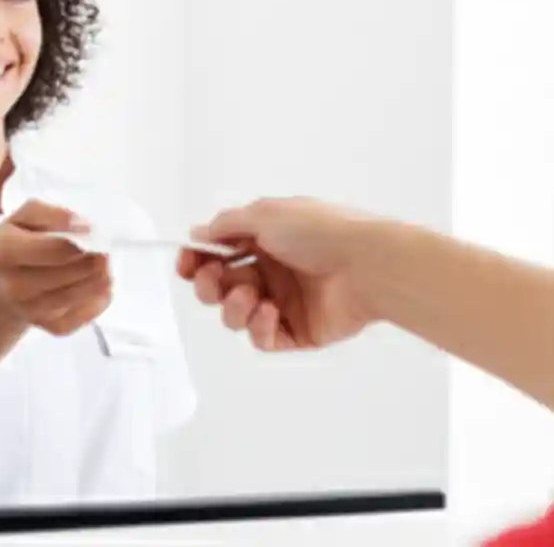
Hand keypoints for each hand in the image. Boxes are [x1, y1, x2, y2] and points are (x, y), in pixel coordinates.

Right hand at [0, 199, 111, 335]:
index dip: (81, 241)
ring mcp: (32, 311)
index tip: (92, 231)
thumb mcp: (27, 216)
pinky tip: (99, 285)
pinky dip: (99, 300)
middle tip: (103, 250)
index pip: (56, 249)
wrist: (3, 283)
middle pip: (70, 273)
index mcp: (6, 251)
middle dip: (93, 260)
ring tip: (104, 265)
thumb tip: (82, 226)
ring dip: (100, 278)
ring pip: (79, 295)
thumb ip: (52, 214)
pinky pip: (85, 315)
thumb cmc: (20, 241)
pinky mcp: (52, 328)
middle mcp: (14, 286)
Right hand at [178, 197, 379, 350]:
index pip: (218, 254)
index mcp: (265, 240)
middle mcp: (273, 271)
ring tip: (249, 297)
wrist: (367, 264)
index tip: (186, 264)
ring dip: (233, 307)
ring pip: (237, 317)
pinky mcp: (299, 332)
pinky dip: (259, 328)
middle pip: (220, 288)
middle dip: (208, 286)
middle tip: (212, 279)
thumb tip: (198, 232)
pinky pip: (263, 339)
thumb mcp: (266, 214)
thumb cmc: (322, 232)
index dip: (197, 261)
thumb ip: (227, 225)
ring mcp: (285, 303)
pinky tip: (270, 313)